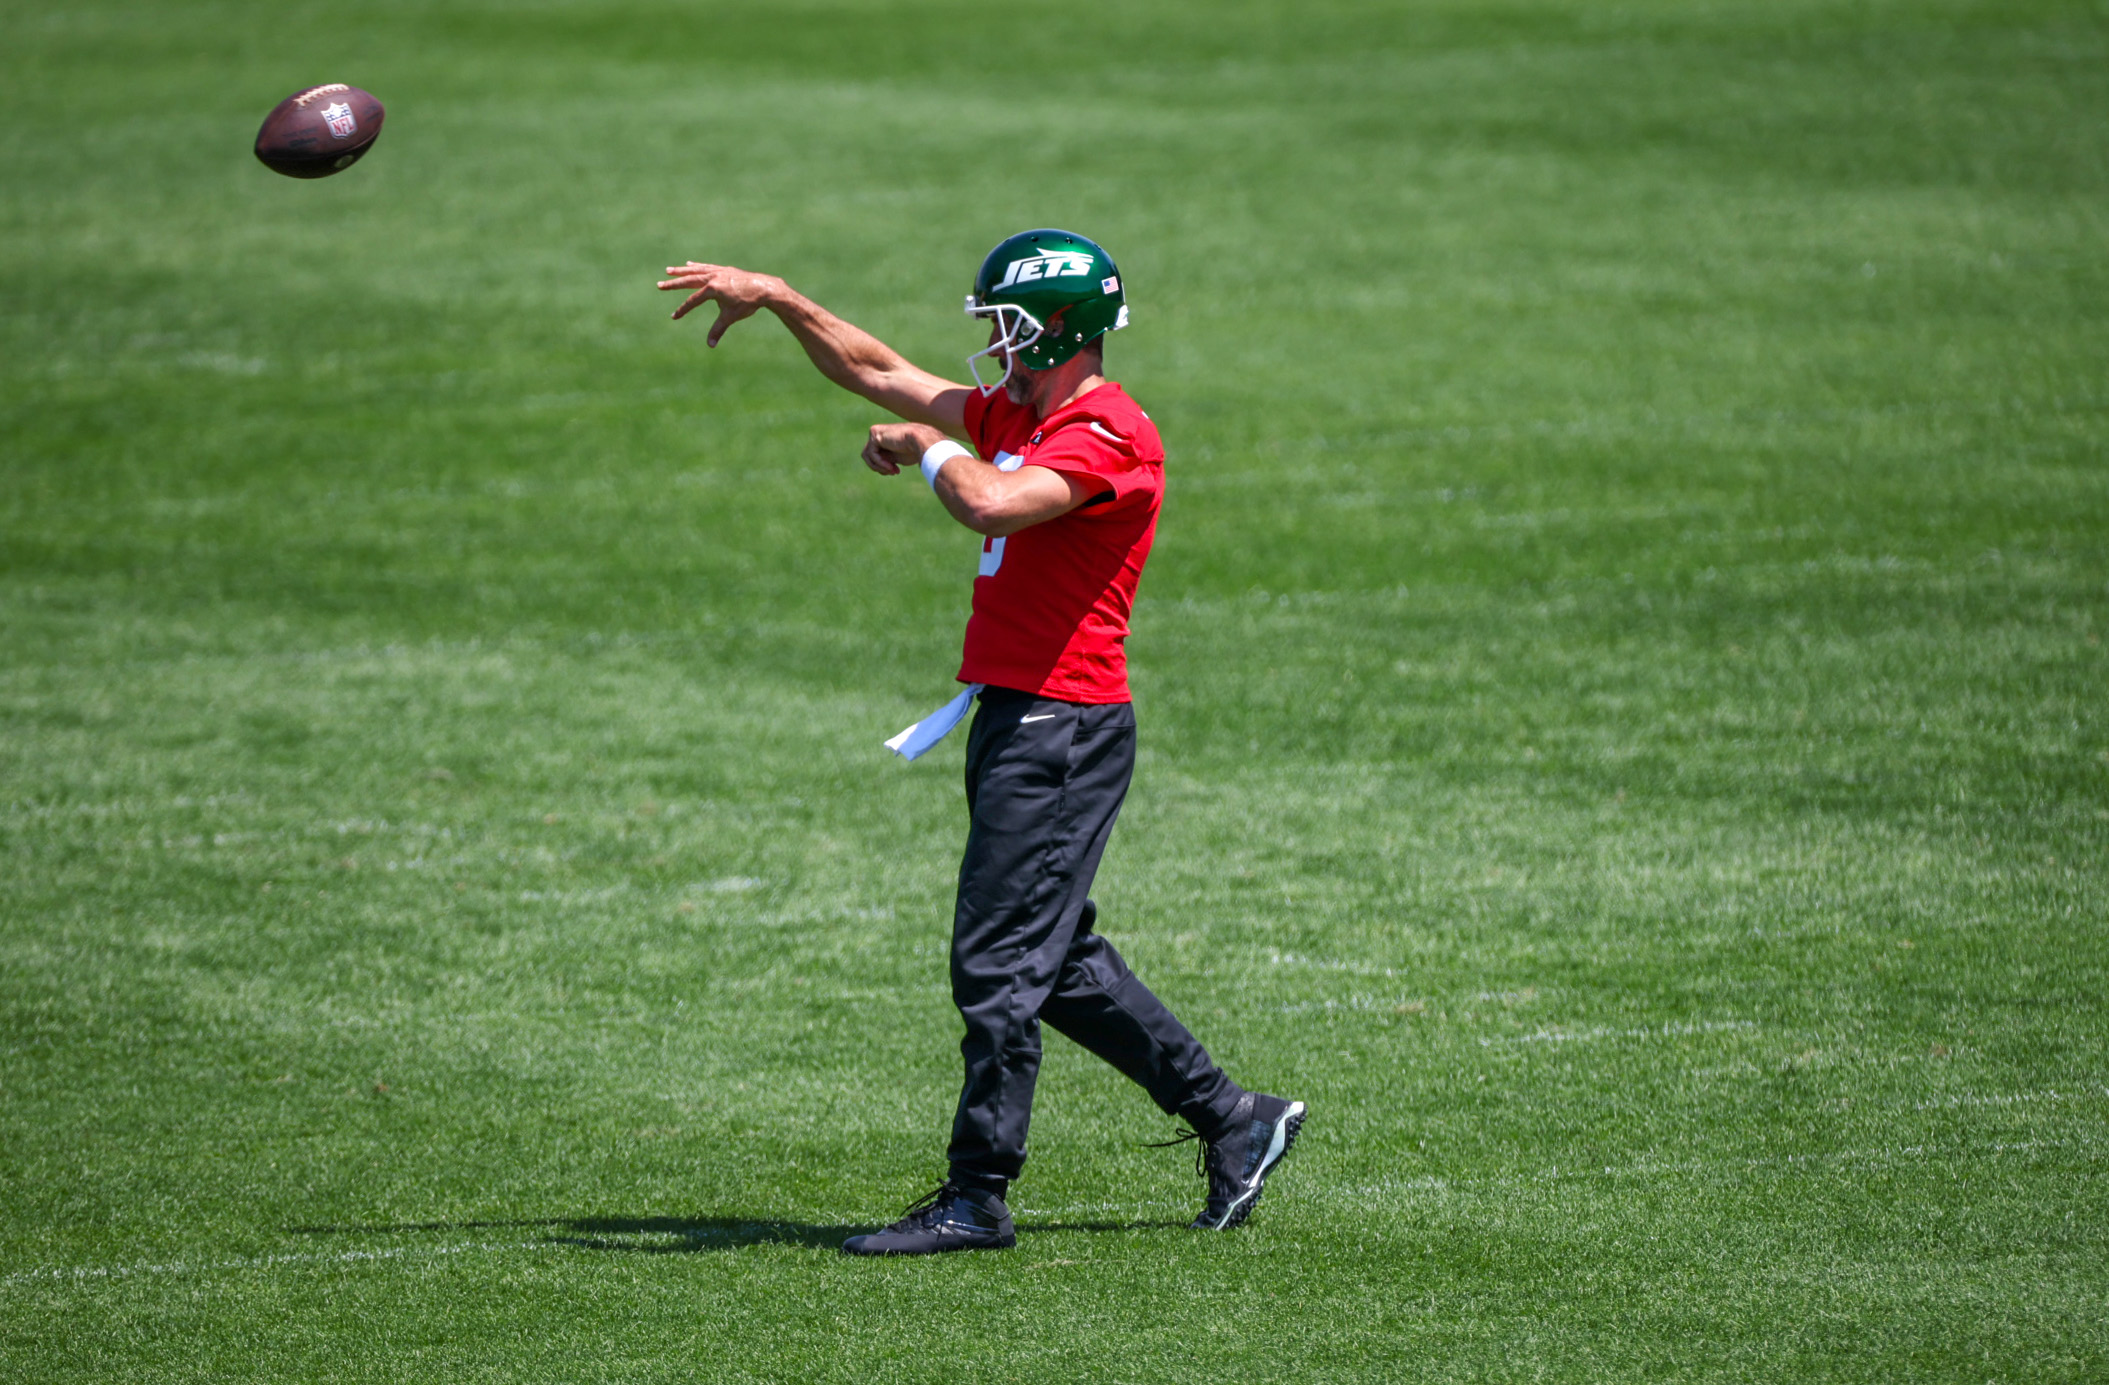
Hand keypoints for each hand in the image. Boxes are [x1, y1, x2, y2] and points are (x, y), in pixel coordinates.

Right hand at [656, 262, 784, 344]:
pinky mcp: (725, 270)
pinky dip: (697, 266)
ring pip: (696, 271)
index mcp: (713, 289)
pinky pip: (707, 267)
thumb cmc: (748, 304)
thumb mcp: (731, 317)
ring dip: (682, 271)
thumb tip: (710, 345)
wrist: (765, 288)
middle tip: (659, 285)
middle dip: (673, 284)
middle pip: (689, 281)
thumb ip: (718, 329)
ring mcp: (719, 272)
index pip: (693, 301)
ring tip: (669, 270)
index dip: (683, 310)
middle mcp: (713, 278)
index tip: (674, 317)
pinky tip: (689, 264)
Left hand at [861, 422, 949, 475]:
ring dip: (879, 467)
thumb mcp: (897, 458)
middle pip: (869, 456)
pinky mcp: (874, 433)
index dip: (884, 467)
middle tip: (893, 472)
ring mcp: (876, 432)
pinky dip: (880, 462)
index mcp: (886, 439)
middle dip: (880, 467)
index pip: (876, 456)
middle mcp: (879, 434)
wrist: (921, 442)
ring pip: (867, 455)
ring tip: (891, 470)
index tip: (896, 472)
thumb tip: (875, 467)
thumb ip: (885, 459)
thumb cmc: (914, 450)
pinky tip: (890, 466)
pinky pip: (871, 453)